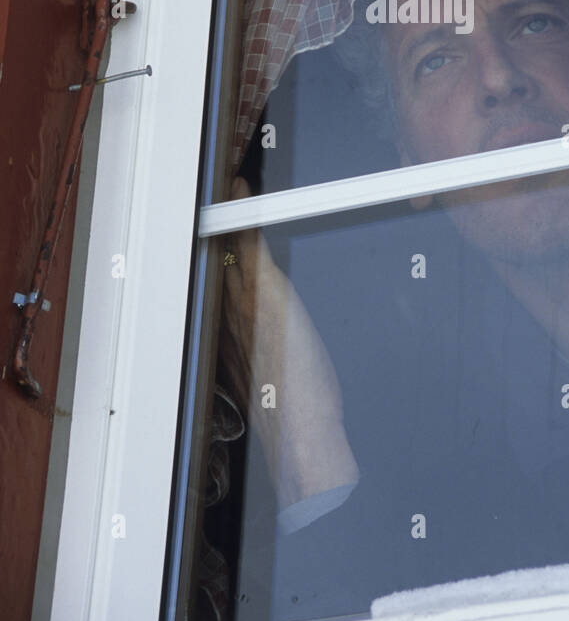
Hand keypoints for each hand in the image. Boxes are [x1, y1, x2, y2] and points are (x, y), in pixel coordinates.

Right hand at [220, 177, 358, 508]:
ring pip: (231, 249)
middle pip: (218, 261)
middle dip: (218, 228)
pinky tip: (245, 196)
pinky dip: (245, 219)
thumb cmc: (292, 419)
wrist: (299, 434)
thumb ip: (262, 361)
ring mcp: (246, 305)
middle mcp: (232, 318)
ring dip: (230, 214)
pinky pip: (252, 246)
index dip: (215, 257)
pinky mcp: (269, 295)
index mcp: (231, 338)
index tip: (217, 233)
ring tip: (231, 186)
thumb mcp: (270, 387)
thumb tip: (268, 356)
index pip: (218, 285)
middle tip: (222, 196)